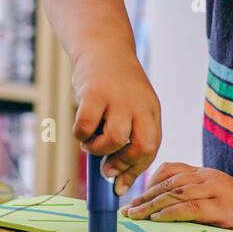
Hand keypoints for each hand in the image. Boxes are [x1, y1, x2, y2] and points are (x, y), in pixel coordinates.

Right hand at [71, 52, 160, 196]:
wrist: (102, 47)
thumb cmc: (115, 85)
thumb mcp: (132, 106)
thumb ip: (129, 136)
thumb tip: (115, 181)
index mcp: (150, 110)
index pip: (151, 147)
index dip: (136, 170)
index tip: (119, 184)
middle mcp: (138, 104)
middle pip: (142, 146)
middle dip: (123, 165)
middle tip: (106, 169)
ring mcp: (117, 98)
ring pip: (115, 139)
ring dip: (99, 150)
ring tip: (90, 144)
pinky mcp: (93, 93)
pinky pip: (86, 126)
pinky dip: (81, 136)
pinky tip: (81, 131)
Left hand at [122, 162, 232, 231]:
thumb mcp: (213, 193)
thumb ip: (191, 193)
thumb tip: (159, 206)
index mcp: (204, 172)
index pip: (170, 169)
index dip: (149, 183)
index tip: (134, 197)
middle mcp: (207, 177)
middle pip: (169, 182)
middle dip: (145, 196)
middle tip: (128, 209)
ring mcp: (215, 190)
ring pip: (176, 193)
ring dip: (152, 205)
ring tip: (136, 214)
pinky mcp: (221, 207)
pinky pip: (190, 208)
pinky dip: (170, 213)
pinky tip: (157, 218)